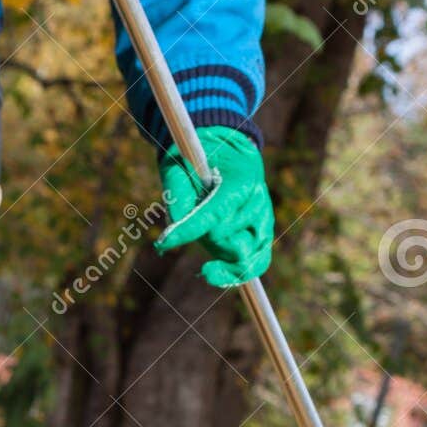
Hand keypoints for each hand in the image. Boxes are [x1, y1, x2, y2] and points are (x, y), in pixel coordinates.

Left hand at [155, 126, 273, 288]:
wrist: (226, 152)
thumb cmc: (199, 159)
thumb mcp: (180, 167)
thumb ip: (177, 197)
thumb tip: (170, 239)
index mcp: (242, 179)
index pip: (214, 214)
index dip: (189, 230)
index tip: (163, 243)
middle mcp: (258, 200)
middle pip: (226, 238)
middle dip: (204, 238)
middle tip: (190, 226)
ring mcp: (263, 218)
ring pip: (244, 256)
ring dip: (219, 257)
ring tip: (205, 257)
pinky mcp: (263, 233)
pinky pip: (257, 263)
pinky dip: (235, 274)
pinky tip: (214, 274)